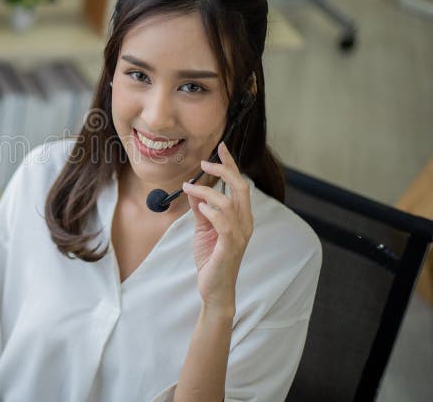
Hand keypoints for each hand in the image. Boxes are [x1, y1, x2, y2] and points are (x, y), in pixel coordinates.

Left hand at [182, 141, 253, 312]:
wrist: (214, 289)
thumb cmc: (211, 258)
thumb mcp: (202, 228)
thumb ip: (200, 208)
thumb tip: (192, 187)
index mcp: (241, 216)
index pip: (239, 184)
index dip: (231, 164)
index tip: (221, 147)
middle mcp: (245, 223)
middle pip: (241, 187)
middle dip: (223, 171)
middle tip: (205, 164)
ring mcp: (240, 235)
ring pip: (229, 203)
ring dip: (208, 193)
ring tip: (191, 190)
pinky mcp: (230, 247)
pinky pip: (224, 223)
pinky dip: (211, 212)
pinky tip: (200, 209)